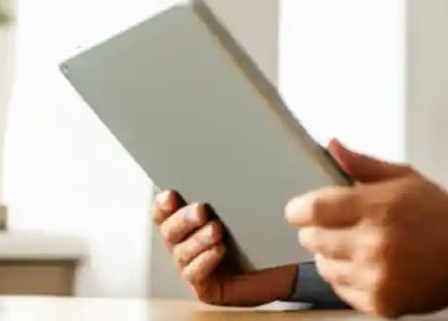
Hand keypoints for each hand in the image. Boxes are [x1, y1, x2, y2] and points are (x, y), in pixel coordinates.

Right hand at [152, 190, 296, 305]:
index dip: (163, 204)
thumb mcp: (247, 206)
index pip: (164, 212)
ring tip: (216, 230)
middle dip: (183, 219)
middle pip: (170, 231)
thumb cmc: (261, 232)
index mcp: (190, 221)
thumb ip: (232, 190)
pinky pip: (195, 274)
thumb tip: (231, 161)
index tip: (171, 195)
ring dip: (197, 239)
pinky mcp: (205, 287)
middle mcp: (186, 243)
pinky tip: (218, 250)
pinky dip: (204, 260)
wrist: (283, 266)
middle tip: (201, 210)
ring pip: (182, 252)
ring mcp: (193, 266)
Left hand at [285, 139, 447, 317]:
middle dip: (317, 230)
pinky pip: (341, 290)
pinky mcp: (380, 302)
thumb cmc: (436, 212)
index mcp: (378, 207)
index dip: (298, 209)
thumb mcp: (404, 178)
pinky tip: (366, 267)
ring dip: (331, 256)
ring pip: (324, 267)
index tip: (299, 210)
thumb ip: (363, 165)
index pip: (314, 209)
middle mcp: (373, 244)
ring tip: (353, 246)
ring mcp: (376, 277)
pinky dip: (348, 278)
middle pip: (314, 239)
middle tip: (334, 226)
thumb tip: (332, 146)